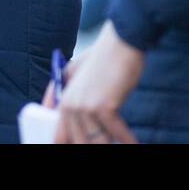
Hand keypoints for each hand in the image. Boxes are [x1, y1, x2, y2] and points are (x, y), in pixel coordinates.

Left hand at [43, 21, 142, 143]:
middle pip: (79, 143)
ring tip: (122, 143)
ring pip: (98, 141)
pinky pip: (117, 133)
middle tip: (106, 143)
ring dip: (110, 143)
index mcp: (64, 101)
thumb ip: (62, 91)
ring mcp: (86, 107)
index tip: (77, 147)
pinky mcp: (104, 106)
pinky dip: (128, 141)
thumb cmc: (102, 57)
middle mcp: (71, 106)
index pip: (58, 137)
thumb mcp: (73, 71)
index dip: (66, 146)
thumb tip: (53, 111)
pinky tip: (135, 145)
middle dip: (93, 145)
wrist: (121, 43)